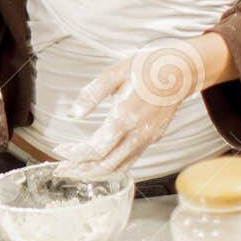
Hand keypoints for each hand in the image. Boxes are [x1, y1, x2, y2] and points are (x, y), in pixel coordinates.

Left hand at [66, 37, 214, 171]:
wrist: (182, 70)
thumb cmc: (148, 67)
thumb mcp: (115, 73)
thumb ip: (92, 94)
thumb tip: (74, 114)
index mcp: (125, 117)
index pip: (96, 148)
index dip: (75, 154)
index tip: (59, 150)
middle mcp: (138, 133)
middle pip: (106, 165)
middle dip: (81, 171)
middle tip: (61, 170)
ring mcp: (147, 138)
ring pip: (120, 167)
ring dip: (95, 173)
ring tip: (75, 171)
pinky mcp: (153, 138)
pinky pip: (130, 160)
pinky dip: (112, 167)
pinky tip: (98, 162)